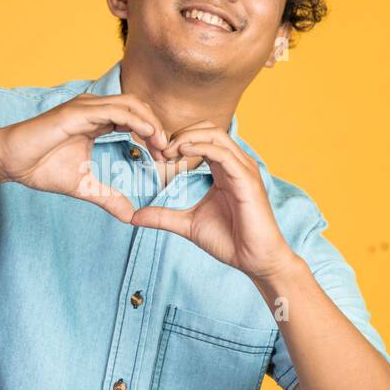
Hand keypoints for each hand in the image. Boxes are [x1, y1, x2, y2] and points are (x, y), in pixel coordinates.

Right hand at [0, 93, 169, 222]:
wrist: (10, 161)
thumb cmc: (40, 167)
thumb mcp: (83, 186)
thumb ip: (107, 197)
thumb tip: (130, 215)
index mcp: (96, 120)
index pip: (134, 118)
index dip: (153, 135)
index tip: (165, 158)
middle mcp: (93, 108)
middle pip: (138, 107)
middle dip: (157, 128)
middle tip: (170, 153)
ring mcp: (85, 107)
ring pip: (131, 105)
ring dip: (151, 123)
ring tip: (164, 145)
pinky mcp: (77, 112)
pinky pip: (115, 110)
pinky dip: (136, 121)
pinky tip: (148, 137)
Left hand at [128, 122, 299, 279]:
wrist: (256, 261)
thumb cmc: (230, 241)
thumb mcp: (187, 225)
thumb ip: (162, 216)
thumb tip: (134, 217)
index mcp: (224, 169)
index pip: (202, 138)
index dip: (177, 140)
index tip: (157, 156)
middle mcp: (236, 164)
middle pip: (209, 129)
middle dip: (181, 133)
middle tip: (159, 151)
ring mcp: (244, 170)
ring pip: (216, 135)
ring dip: (187, 137)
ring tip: (167, 150)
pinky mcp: (247, 180)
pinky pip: (224, 154)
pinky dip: (202, 147)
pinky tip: (182, 152)